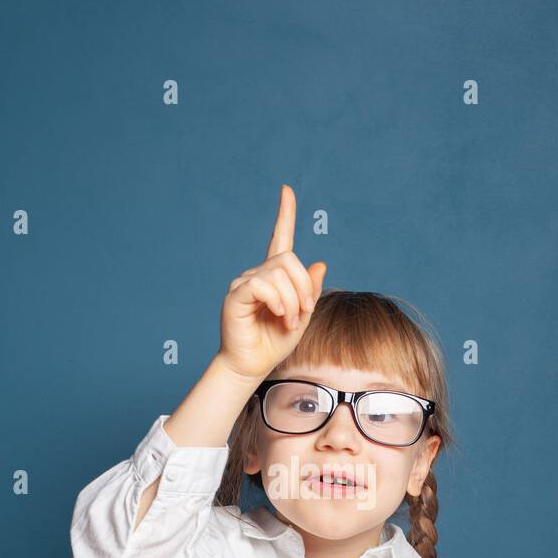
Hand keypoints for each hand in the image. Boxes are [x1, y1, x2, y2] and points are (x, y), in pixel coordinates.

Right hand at [217, 183, 326, 381]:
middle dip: (304, 286)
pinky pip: (262, 285)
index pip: (279, 238)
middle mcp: (257, 274)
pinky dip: (278, 301)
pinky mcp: (236, 295)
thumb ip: (310, 291)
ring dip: (293, 300)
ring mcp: (244, 282)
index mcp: (274, 276)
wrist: (252, 366)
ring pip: (279, 273)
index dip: (285, 215)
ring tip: (289, 321)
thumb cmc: (274, 343)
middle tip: (304, 312)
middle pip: (289, 259)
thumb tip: (321, 263)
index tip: (286, 191)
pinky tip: (278, 316)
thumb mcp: (302, 315)